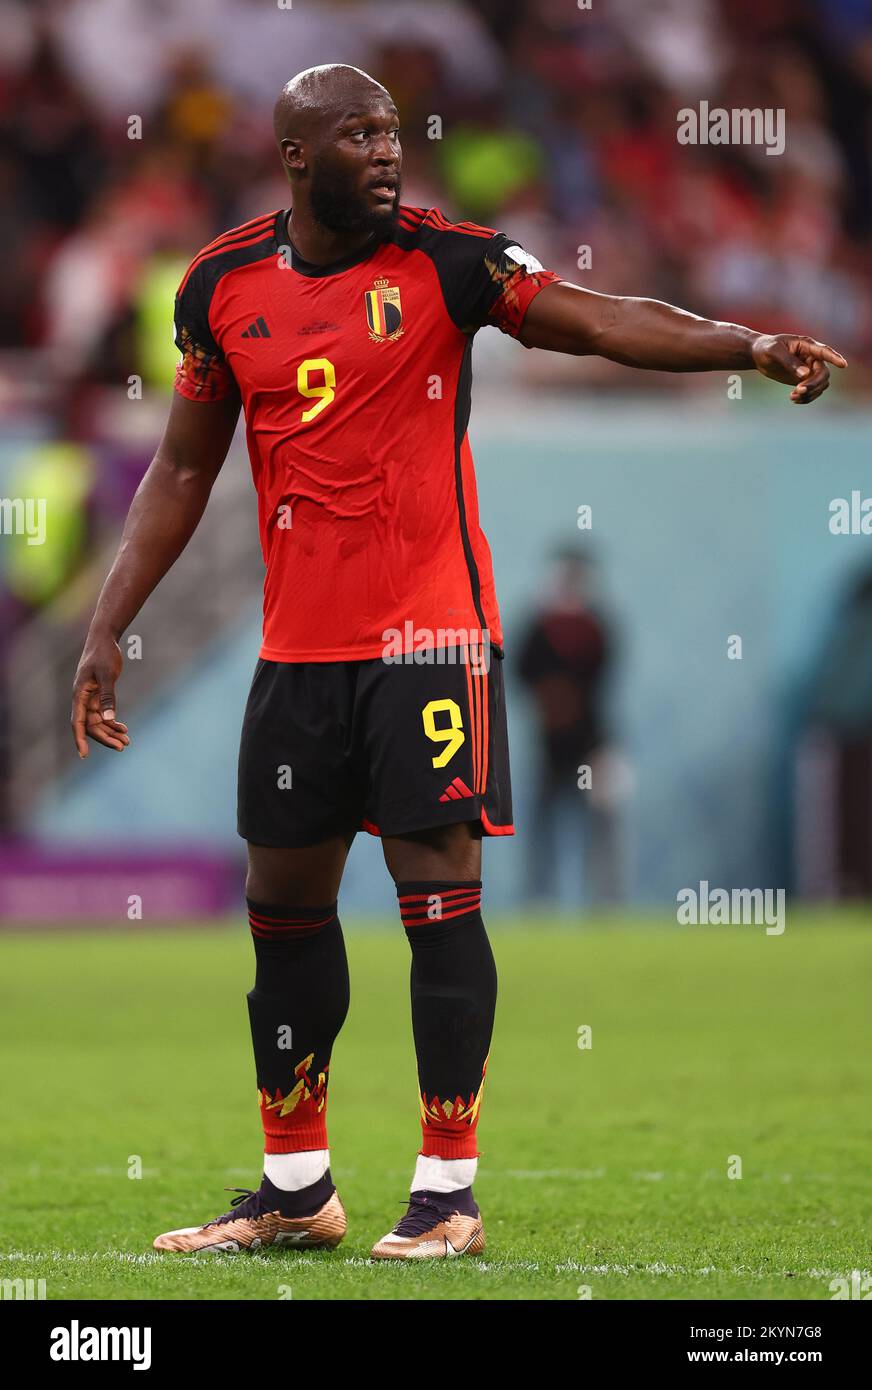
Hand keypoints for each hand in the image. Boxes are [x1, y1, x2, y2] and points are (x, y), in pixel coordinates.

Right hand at [71, 630, 128, 756]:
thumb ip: (107, 697)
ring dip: (111, 732)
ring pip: (98, 722)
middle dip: (105, 738)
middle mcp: (82, 699)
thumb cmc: (104, 654)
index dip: (80, 739)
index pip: (78, 722)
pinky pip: (103, 714)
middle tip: (123, 746)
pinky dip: (113, 722)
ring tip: (127, 741)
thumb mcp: (108, 675)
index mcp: (79, 695)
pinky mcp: (98, 695)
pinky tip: (123, 728)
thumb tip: (109, 719)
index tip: (84, 755)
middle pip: (91, 726)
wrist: (104, 639)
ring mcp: (90, 698)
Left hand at [751, 334, 846, 403]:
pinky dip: (806, 398)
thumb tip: (805, 375)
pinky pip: (813, 391)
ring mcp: (810, 369)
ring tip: (792, 397)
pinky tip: (793, 399)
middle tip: (797, 391)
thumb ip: (789, 362)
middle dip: (813, 384)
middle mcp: (812, 357)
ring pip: (821, 384)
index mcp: (807, 345)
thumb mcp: (774, 352)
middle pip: (823, 373)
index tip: (843, 365)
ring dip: (810, 393)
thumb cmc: (766, 348)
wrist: (759, 356)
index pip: (824, 352)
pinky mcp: (805, 380)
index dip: (835, 358)